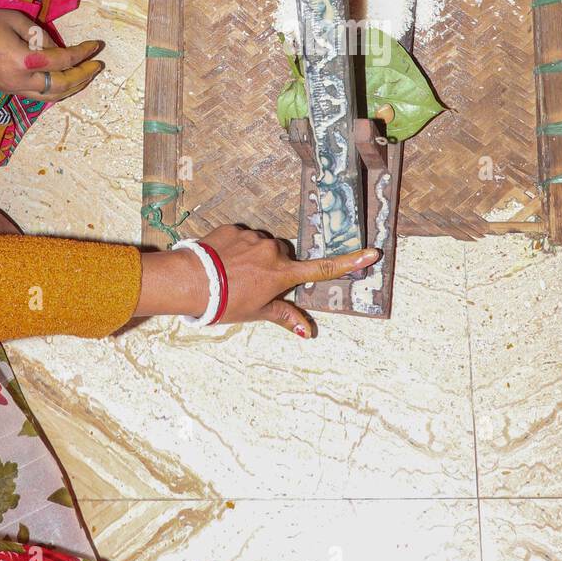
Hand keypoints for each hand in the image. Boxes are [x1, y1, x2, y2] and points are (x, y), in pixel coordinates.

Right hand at [0, 7, 103, 101]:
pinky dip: (57, 90)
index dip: (83, 53)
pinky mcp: (8, 90)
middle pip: (62, 85)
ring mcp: (14, 90)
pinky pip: (39, 95)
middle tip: (97, 64)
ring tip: (86, 75)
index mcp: (24, 62)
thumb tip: (55, 48)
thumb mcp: (15, 20)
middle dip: (83, 75)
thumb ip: (39, 35)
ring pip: (51, 97)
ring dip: (73, 87)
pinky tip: (65, 80)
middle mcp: (22, 82)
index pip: (63, 60)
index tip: (96, 45)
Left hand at [139, 225, 380, 337]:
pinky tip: (223, 261)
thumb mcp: (256, 312)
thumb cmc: (224, 302)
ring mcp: (253, 238)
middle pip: (284, 256)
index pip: (323, 269)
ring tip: (233, 274)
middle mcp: (273, 252)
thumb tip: (308, 332)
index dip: (350, 262)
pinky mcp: (235, 228)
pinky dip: (237, 247)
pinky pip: (243, 237)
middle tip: (254, 284)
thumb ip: (284, 315)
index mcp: (282, 274)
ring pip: (263, 245)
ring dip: (255, 256)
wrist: (190, 280)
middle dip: (275, 266)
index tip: (371, 252)